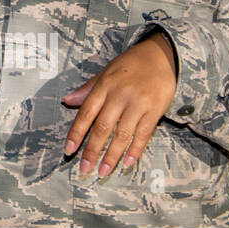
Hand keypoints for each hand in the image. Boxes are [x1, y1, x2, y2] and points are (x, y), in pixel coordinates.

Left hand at [62, 31, 178, 177]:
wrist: (162, 55)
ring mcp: (138, 104)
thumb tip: (67, 101)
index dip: (76, 133)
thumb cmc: (130, 64)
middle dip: (92, 150)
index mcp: (104, 86)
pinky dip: (135, 149)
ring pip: (122, 134)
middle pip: (103, 127)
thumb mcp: (105, 72)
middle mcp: (119, 96)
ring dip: (112, 155)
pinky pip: (143, 134)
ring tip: (103, 172)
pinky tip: (127, 163)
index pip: (86, 113)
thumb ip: (87, 89)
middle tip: (84, 169)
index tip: (69, 150)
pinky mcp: (155, 110)